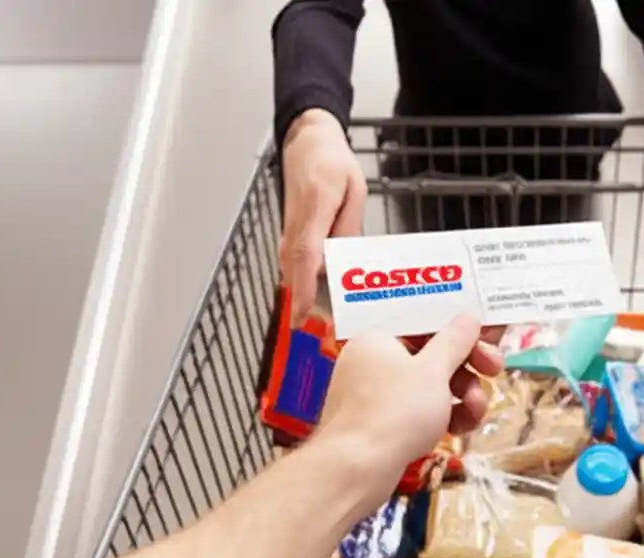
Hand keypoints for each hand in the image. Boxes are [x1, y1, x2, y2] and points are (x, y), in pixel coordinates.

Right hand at [280, 109, 367, 326]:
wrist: (307, 143)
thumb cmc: (334, 163)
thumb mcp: (355, 190)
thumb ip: (349, 226)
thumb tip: (344, 262)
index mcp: (314, 208)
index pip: (306, 254)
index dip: (305, 286)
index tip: (305, 311)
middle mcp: (295, 224)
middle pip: (295, 270)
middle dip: (306, 301)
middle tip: (324, 328)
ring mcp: (288, 230)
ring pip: (291, 271)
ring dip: (305, 295)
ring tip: (325, 319)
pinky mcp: (288, 234)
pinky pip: (293, 264)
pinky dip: (303, 282)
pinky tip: (319, 297)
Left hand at [317, 315, 504, 507]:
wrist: (355, 471)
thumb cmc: (395, 411)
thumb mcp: (433, 371)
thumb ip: (455, 341)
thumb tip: (469, 316)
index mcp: (377, 338)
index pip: (425, 324)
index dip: (461, 332)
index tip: (489, 339)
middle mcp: (372, 362)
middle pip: (430, 355)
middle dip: (467, 367)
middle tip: (495, 371)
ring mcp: (374, 396)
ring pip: (428, 386)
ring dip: (461, 395)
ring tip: (477, 411)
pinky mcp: (381, 425)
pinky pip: (418, 411)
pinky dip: (442, 416)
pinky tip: (462, 428)